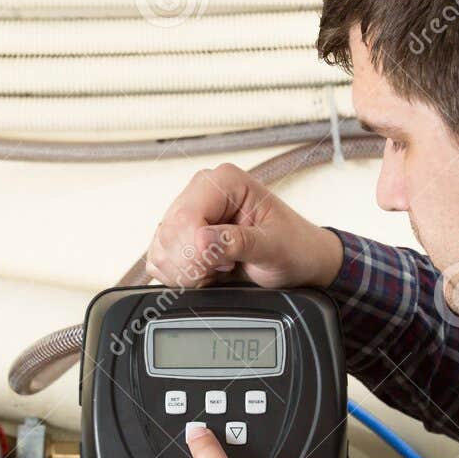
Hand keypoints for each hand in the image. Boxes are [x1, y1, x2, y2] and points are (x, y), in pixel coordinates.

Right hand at [144, 163, 343, 291]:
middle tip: (224, 268)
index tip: (224, 264)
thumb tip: (202, 241)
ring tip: (218, 270)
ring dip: (185, 271)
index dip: (198, 251)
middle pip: (168, 233)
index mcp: (224, 182)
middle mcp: (202, 192)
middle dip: (192, 263)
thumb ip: (239, 243)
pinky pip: (158, 259)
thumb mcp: (274, 247)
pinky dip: (178, 275)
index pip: (186, 216)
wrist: (300, 261)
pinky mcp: (182, 236)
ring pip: (159, 248)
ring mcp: (188, 213)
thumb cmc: (294, 246)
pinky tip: (206, 274)